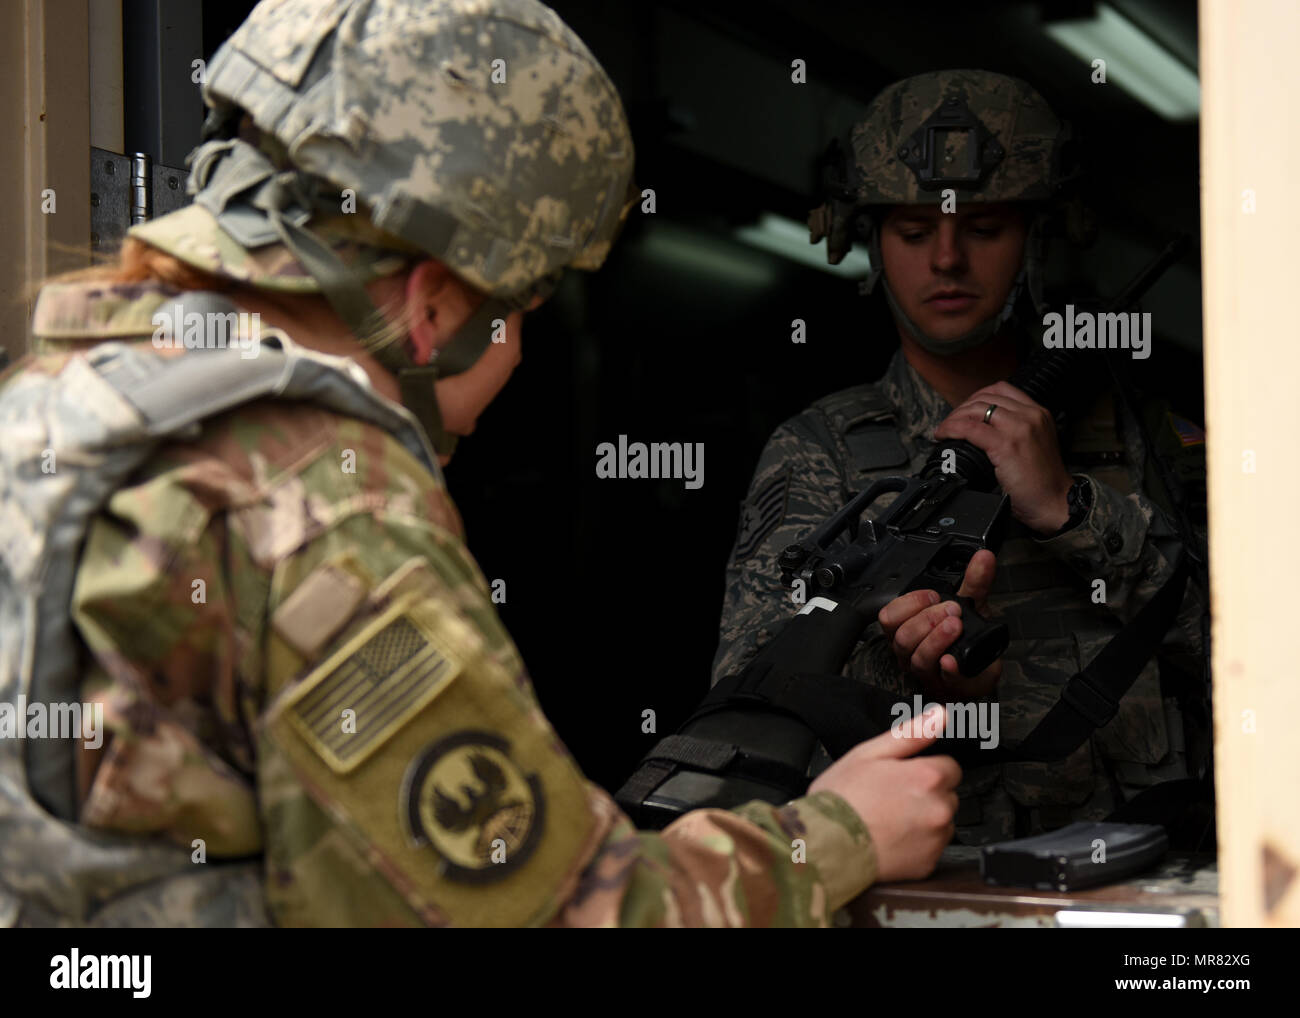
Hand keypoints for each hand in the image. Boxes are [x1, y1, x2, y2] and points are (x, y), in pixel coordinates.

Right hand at [810, 705, 960, 881]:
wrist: (824, 844)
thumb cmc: (841, 798)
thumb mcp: (869, 753)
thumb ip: (911, 734)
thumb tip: (940, 716)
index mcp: (927, 777)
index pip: (950, 767)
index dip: (924, 769)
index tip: (903, 777)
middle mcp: (939, 808)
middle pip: (947, 795)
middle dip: (925, 795)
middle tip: (890, 798)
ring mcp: (935, 839)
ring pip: (941, 822)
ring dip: (923, 820)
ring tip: (888, 820)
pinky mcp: (928, 864)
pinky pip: (931, 849)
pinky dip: (917, 845)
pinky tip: (891, 839)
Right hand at [876, 549, 1001, 698]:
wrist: (982, 669)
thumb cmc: (965, 637)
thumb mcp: (969, 604)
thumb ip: (974, 581)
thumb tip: (984, 556)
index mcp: (908, 628)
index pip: (889, 617)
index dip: (909, 604)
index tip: (933, 596)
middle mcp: (911, 651)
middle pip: (902, 637)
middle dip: (927, 619)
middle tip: (952, 610)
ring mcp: (928, 670)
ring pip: (918, 657)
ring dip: (936, 639)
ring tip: (956, 626)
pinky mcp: (949, 685)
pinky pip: (943, 679)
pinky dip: (948, 668)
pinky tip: (953, 660)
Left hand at [933, 381, 1073, 533]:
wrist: (1055, 501)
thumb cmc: (1042, 481)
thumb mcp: (1034, 444)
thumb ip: (1015, 430)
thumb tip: (983, 427)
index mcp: (1038, 413)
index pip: (1001, 390)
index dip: (976, 397)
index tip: (964, 411)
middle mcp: (1030, 416)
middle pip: (986, 397)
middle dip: (962, 408)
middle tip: (949, 422)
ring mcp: (1019, 428)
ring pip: (976, 410)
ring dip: (954, 418)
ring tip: (944, 430)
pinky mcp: (1007, 445)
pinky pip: (970, 429)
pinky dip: (952, 429)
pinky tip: (944, 435)